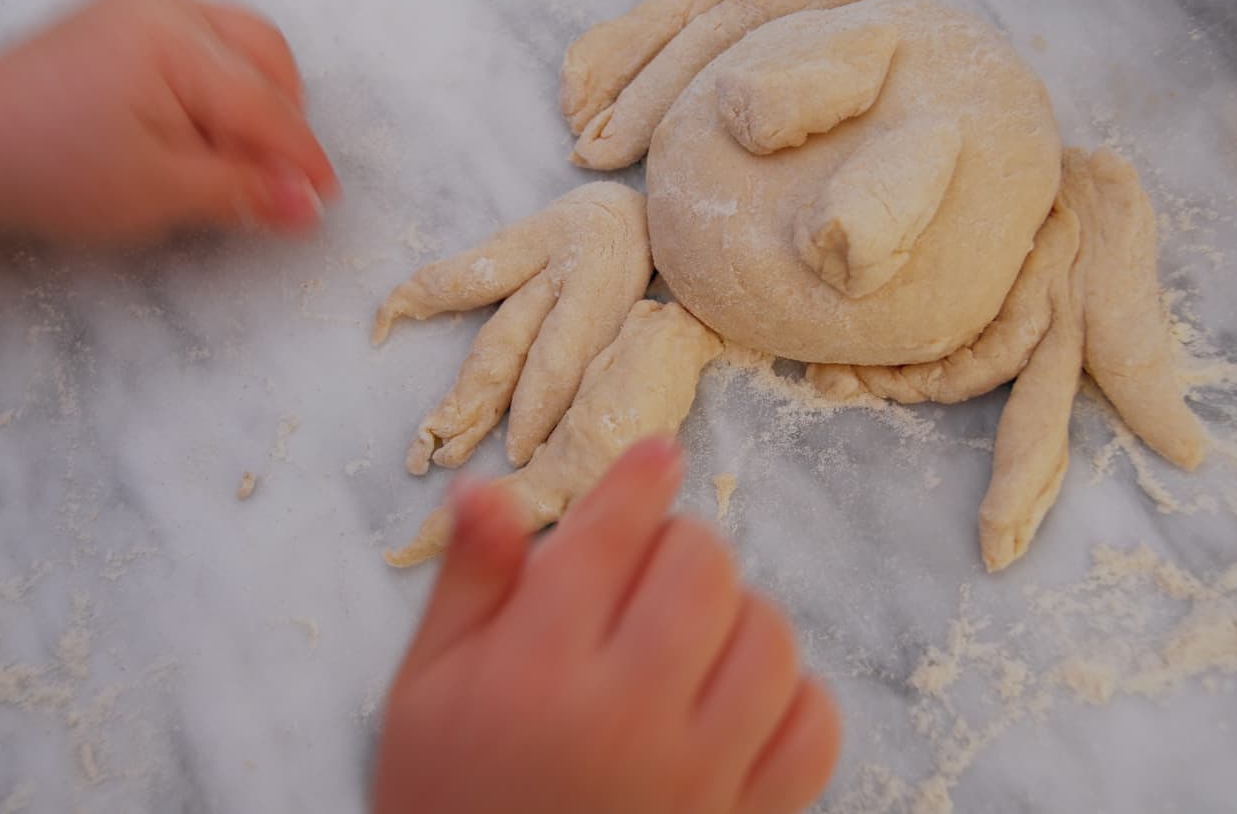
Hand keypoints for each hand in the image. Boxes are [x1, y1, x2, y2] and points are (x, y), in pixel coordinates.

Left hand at [0, 0, 337, 240]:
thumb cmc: (52, 172)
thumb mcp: (158, 193)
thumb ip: (242, 192)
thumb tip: (310, 204)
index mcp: (174, 43)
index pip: (265, 105)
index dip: (302, 158)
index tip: (326, 200)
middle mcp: (165, 8)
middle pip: (266, 58)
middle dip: (283, 119)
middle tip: (276, 181)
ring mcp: (144, 7)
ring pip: (242, 46)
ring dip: (258, 101)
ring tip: (235, 158)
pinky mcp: (128, 21)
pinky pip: (207, 43)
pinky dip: (223, 86)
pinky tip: (201, 131)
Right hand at [373, 437, 840, 813]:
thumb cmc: (448, 798)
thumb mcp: (423, 690)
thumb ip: (466, 586)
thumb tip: (489, 489)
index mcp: (536, 669)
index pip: (610, 534)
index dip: (639, 479)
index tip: (656, 457)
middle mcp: (625, 713)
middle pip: (701, 567)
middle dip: (676, 547)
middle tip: (645, 575)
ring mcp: (698, 774)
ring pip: (769, 637)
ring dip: (737, 615)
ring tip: (692, 636)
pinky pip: (813, 728)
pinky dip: (791, 697)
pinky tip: (739, 699)